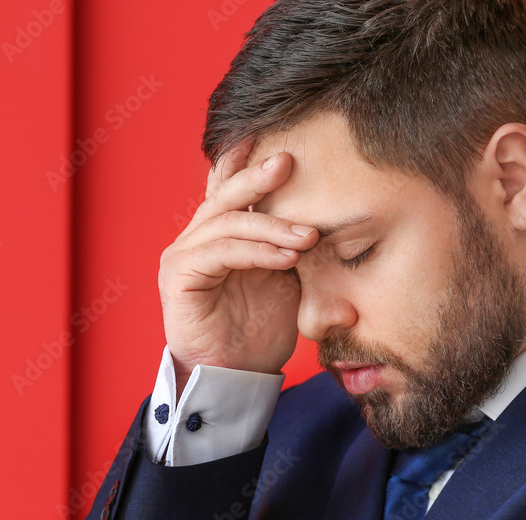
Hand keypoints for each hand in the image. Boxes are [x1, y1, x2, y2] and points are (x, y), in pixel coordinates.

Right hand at [158, 141, 317, 399]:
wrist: (236, 376)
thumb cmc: (259, 331)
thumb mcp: (289, 281)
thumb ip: (299, 251)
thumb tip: (345, 232)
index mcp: (220, 234)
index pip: (228, 189)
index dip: (244, 161)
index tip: (274, 137)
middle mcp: (197, 239)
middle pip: (224, 195)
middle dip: (256, 177)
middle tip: (287, 161)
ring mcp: (184, 256)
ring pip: (226, 222)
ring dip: (271, 226)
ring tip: (308, 237)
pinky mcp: (180, 277)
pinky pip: (219, 252)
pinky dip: (255, 251)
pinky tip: (285, 257)